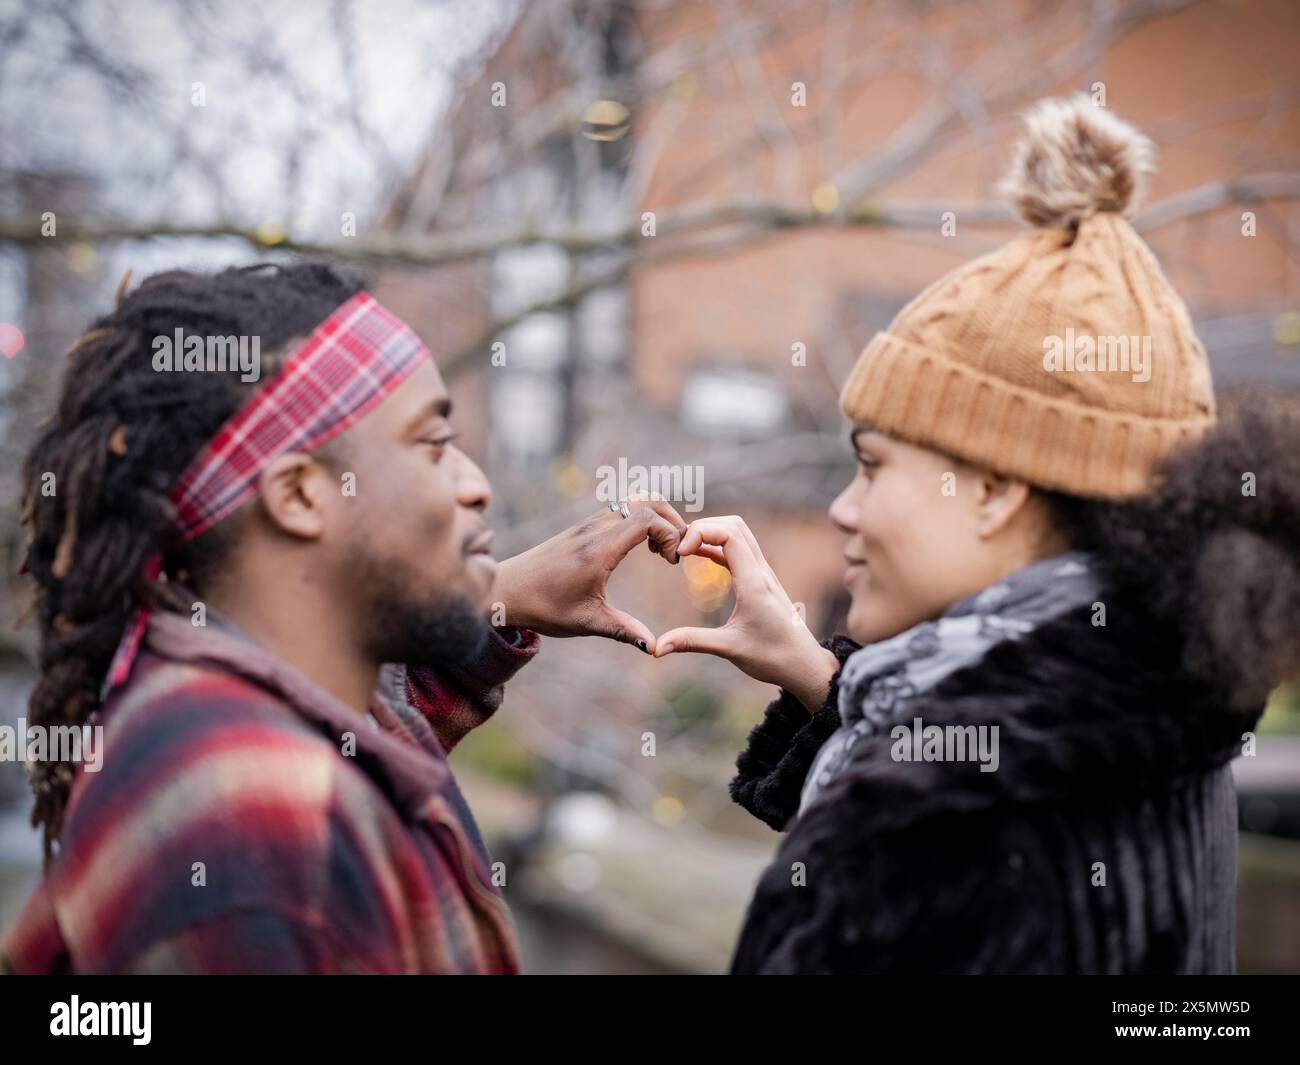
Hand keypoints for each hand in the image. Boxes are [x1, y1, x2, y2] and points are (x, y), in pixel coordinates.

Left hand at [492, 497, 687, 651]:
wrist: (505, 591)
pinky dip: (640, 519)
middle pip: (647, 500)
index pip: (647, 518)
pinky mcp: (583, 527)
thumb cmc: (543, 607)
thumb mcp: (586, 622)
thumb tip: (653, 647)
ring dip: (656, 518)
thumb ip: (623, 630)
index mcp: (599, 550)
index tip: (670, 562)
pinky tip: (639, 547)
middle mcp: (595, 529)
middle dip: (671, 520)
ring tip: (658, 550)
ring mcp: (588, 524)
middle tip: (674, 552)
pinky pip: (620, 508)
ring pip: (634, 499)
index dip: (670, 534)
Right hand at [654, 515, 839, 711]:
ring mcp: (763, 574)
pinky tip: (698, 556)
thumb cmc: (773, 658)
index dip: (700, 533)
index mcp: (754, 583)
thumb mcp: (729, 649)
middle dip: (703, 527)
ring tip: (684, 550)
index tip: (679, 554)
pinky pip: (739, 551)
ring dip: (711, 533)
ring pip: (738, 534)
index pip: (729, 534)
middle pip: (733, 525)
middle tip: (677, 548)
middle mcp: (761, 572)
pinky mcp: (761, 581)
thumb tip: (657, 648)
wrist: (805, 666)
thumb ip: (693, 642)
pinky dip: (717, 546)